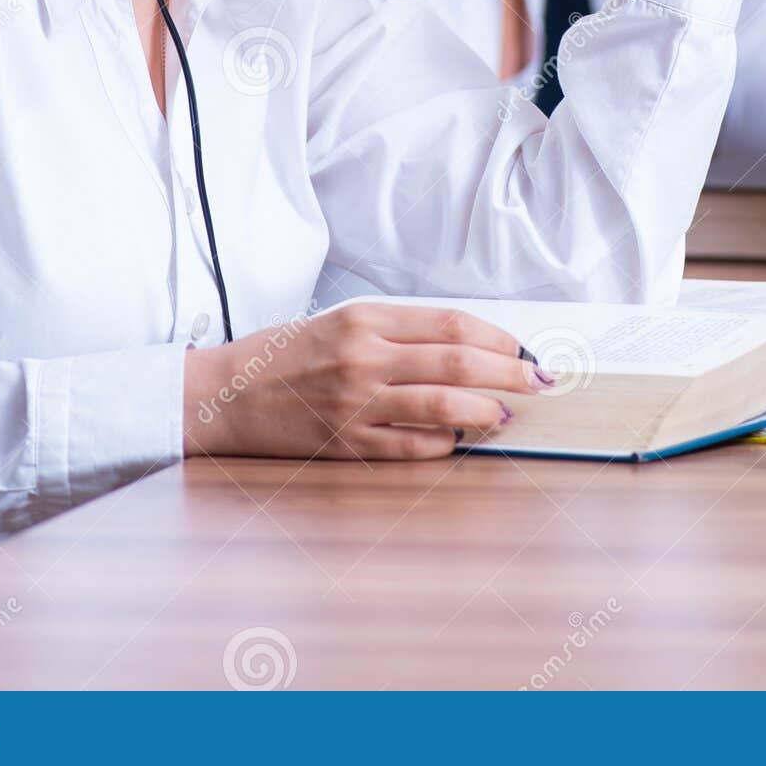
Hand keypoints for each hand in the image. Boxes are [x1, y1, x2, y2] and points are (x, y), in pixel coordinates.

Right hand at [183, 301, 550, 460]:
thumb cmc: (288, 355)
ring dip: (487, 411)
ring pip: (444, 406)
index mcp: (365, 319)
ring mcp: (356, 404)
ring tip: (505, 413)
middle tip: (539, 381)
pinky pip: (412, 447)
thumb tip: (470, 346)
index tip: (524, 350)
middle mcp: (364, 357)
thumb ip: (400, 330)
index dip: (499, 339)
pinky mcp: (347, 445)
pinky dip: (444, 443)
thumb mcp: (342, 322)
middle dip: (510, 373)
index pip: (452, 324)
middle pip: (459, 363)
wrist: (226, 394)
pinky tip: (458, 438)